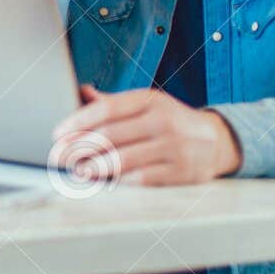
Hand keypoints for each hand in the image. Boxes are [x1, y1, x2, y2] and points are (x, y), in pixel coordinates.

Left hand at [51, 85, 242, 185]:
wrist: (216, 140)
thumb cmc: (170, 121)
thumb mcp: (146, 104)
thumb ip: (113, 102)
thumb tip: (81, 91)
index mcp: (150, 100)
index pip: (107, 109)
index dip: (78, 121)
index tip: (58, 134)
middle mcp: (163, 120)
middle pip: (110, 136)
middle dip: (78, 148)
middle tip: (60, 157)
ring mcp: (174, 147)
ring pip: (123, 159)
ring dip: (94, 168)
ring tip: (77, 171)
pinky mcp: (181, 171)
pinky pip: (142, 178)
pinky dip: (118, 181)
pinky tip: (104, 182)